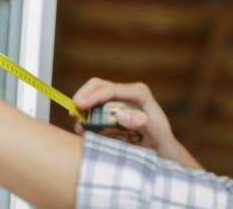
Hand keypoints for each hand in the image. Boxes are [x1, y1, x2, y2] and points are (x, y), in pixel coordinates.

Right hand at [72, 77, 202, 169]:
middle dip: (83, 96)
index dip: (95, 96)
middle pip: (98, 85)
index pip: (112, 89)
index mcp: (138, 93)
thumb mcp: (154, 131)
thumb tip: (120, 114)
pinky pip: (92, 106)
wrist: (158, 147)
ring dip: (82, 107)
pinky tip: (84, 128)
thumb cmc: (158, 137)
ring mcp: (117, 99)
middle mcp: (126, 92)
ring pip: (92, 94)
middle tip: (73, 113)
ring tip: (79, 124)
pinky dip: (85, 116)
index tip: (80, 105)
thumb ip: (140, 121)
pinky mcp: (110, 108)